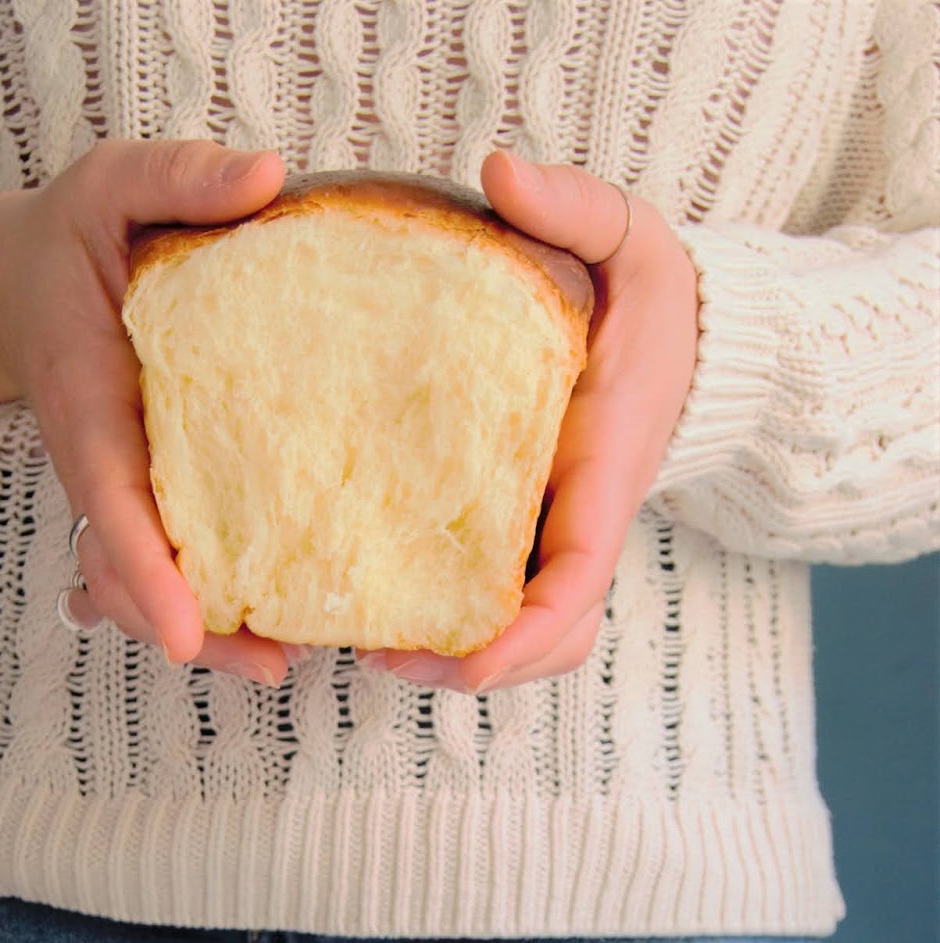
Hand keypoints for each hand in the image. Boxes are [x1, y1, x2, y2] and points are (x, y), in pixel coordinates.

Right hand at [0, 139, 300, 682]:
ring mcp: (131, 492)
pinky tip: (285, 625)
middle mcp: (107, 467)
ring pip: (148, 586)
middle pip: (128, 575)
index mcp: (88, 406)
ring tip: (282, 663)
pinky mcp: (160, 497)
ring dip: (210, 635)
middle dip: (187, 631)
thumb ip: (179, 178)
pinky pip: (178, 563)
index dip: (145, 571)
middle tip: (266, 668)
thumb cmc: (76, 241)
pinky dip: (219, 602)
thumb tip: (268, 179)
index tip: (183, 632)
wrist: (26, 286)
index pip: (111, 500)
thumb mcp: (115, 184)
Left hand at [362, 151, 699, 692]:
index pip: (582, 573)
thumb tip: (499, 173)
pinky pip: (499, 602)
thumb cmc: (652, 293)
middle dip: (481, 668)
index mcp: (606, 467)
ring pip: (529, 634)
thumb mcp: (628, 234)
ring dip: (458, 660)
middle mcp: (581, 519)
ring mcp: (554, 535)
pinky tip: (372, 609)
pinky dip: (451, 626)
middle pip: (554, 634)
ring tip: (364, 650)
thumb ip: (573, 204)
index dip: (532, 631)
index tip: (475, 660)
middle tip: (380, 660)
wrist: (680, 335)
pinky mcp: (524, 533)